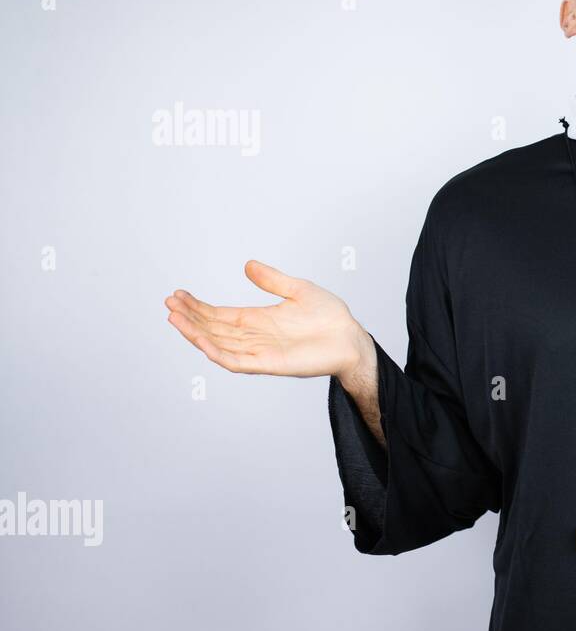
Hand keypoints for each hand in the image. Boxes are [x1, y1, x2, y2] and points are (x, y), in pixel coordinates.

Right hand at [164, 260, 370, 378]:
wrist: (351, 338)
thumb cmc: (330, 317)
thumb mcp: (298, 289)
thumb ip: (272, 280)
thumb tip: (248, 265)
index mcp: (258, 320)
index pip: (219, 315)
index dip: (198, 307)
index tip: (178, 295)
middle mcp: (255, 337)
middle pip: (213, 329)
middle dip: (190, 317)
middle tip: (169, 304)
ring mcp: (260, 352)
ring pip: (218, 345)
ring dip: (195, 333)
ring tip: (174, 318)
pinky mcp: (270, 365)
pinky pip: (237, 361)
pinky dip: (217, 352)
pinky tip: (200, 340)